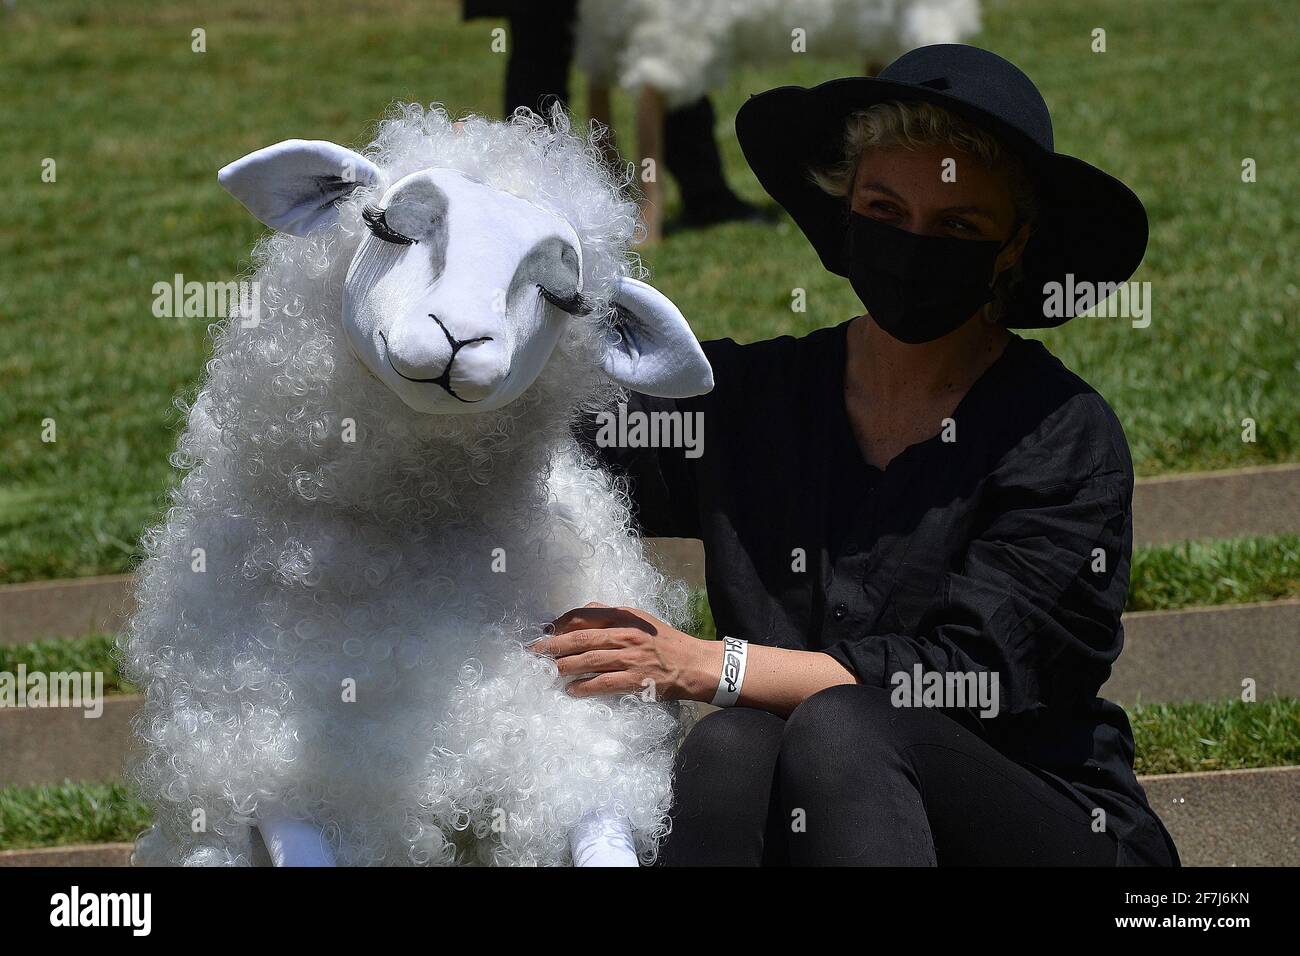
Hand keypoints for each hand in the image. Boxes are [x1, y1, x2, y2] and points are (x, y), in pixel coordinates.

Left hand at [529, 602, 720, 701]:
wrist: (694, 663)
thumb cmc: (664, 641)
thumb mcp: (640, 619)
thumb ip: (611, 614)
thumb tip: (580, 612)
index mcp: (625, 617)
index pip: (585, 615)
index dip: (561, 623)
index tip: (545, 630)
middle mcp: (626, 635)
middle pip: (581, 638)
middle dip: (553, 645)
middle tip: (533, 651)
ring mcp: (631, 658)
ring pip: (588, 661)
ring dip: (563, 667)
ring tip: (546, 671)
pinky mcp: (636, 680)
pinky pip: (603, 684)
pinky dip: (584, 687)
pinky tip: (570, 690)